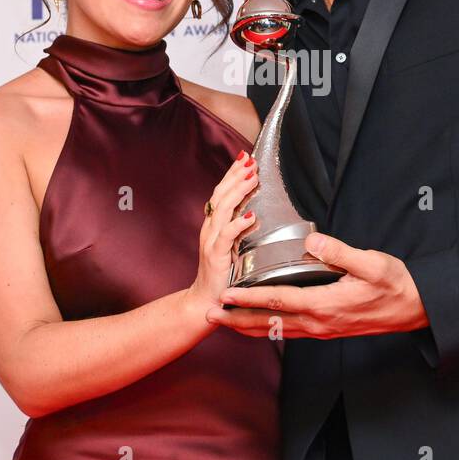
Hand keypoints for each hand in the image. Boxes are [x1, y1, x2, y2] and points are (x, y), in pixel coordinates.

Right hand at [184, 149, 258, 317]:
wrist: (206, 301)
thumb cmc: (222, 275)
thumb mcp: (230, 246)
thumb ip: (237, 228)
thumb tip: (253, 210)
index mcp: (213, 225)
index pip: (221, 192)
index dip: (231, 174)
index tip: (245, 158)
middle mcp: (210, 229)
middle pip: (220, 195)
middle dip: (235, 176)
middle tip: (250, 161)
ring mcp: (211, 241)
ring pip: (223, 209)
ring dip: (238, 191)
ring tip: (251, 178)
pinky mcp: (216, 256)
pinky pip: (227, 236)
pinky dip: (238, 224)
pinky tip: (250, 216)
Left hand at [206, 232, 429, 338]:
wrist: (416, 310)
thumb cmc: (396, 284)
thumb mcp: (371, 263)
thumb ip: (340, 252)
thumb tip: (312, 240)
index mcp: (325, 304)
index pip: (278, 300)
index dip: (248, 296)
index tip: (225, 292)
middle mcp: (319, 322)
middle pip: (269, 322)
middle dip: (237, 318)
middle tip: (209, 313)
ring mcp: (323, 329)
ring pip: (277, 330)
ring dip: (248, 325)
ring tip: (224, 321)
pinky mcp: (327, 329)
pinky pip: (290, 331)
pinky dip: (269, 327)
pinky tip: (260, 322)